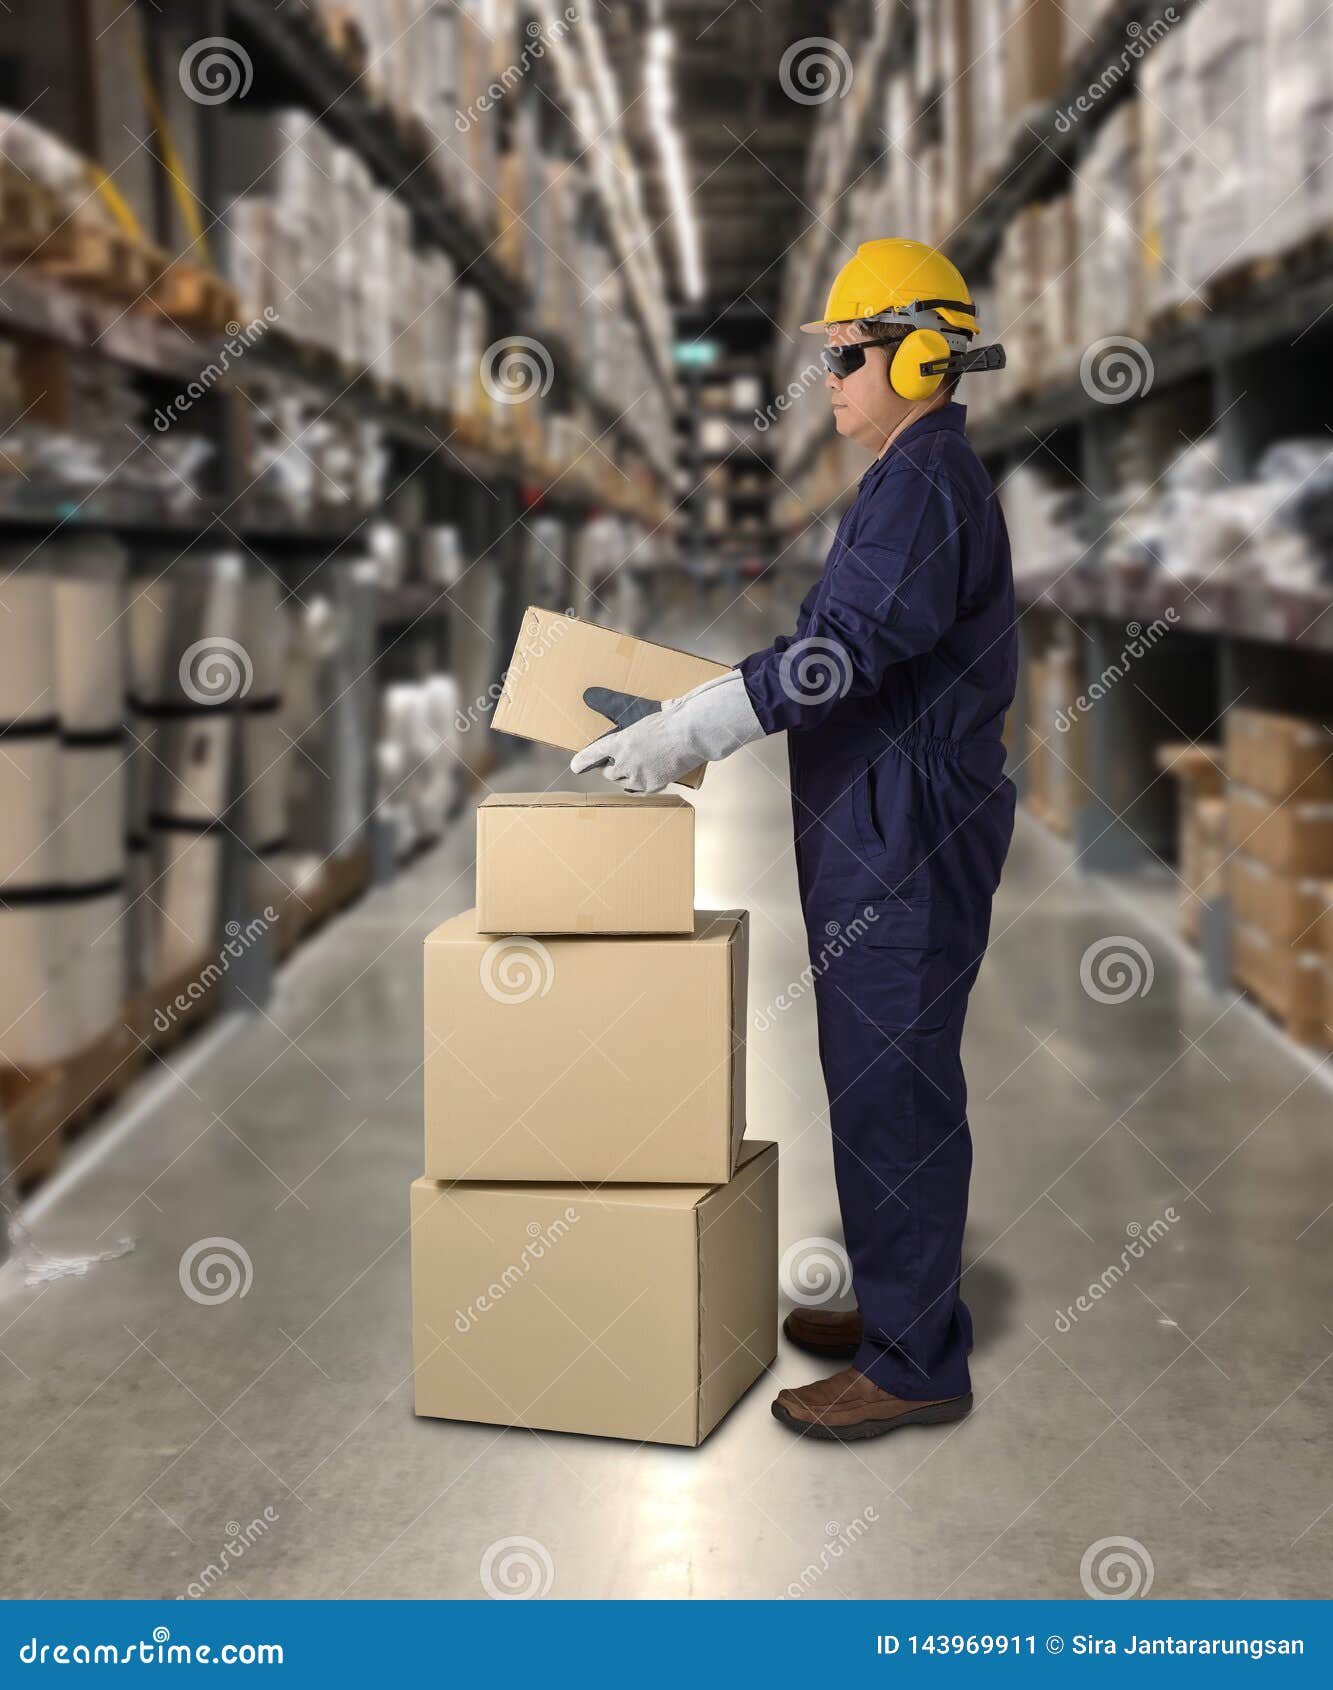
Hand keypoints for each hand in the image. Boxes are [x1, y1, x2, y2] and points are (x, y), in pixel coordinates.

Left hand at [569, 671, 763, 793]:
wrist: (693, 733)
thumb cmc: (666, 717)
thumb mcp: (635, 707)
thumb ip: (609, 703)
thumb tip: (587, 694)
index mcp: (617, 743)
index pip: (591, 755)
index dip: (582, 761)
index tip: (576, 766)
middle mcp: (624, 763)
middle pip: (608, 771)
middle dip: (609, 765)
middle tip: (615, 758)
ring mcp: (639, 777)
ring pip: (622, 781)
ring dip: (624, 774)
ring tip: (633, 764)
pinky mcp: (653, 785)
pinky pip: (638, 788)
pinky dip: (638, 782)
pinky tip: (644, 774)